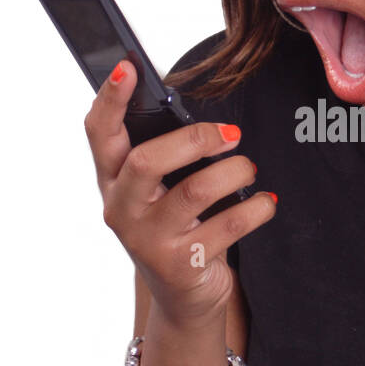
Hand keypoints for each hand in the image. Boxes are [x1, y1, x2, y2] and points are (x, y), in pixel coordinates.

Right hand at [84, 59, 275, 328]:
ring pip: (194, 192)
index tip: (128, 66)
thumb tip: (194, 110)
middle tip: (231, 134)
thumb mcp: (157, 191)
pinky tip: (265, 201)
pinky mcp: (183, 265)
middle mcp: (122, 211)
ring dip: (233, 171)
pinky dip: (256, 208)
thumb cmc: (174, 227)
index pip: (99, 134)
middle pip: (146, 162)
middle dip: (194, 139)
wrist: (184, 298)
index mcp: (111, 182)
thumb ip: (162, 153)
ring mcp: (150, 241)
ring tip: (249, 168)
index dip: (110, 99)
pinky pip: (228, 226)